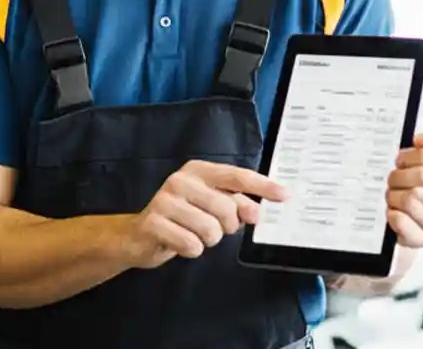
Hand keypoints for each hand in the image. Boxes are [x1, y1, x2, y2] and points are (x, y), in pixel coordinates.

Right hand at [128, 160, 287, 268]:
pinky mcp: (153, 223)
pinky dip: (191, 251)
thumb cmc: (181, 219)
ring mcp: (165, 200)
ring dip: (207, 241)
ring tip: (193, 235)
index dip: (263, 186)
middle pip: (227, 208)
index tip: (285, 196)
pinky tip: (179, 243)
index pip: (237, 176)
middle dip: (227, 226)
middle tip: (213, 228)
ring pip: (210, 230)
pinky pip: (191, 245)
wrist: (137, 236)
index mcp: (198, 170)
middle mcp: (181, 180)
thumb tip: (256, 212)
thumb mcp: (210, 206)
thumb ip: (235, 205)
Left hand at [386, 133, 422, 247]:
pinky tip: (395, 211)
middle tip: (393, 177)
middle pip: (422, 177)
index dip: (411, 155)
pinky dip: (393, 213)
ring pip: (410, 199)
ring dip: (394, 194)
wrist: (421, 225)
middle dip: (400, 174)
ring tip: (395, 194)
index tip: (401, 159)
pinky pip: (403, 222)